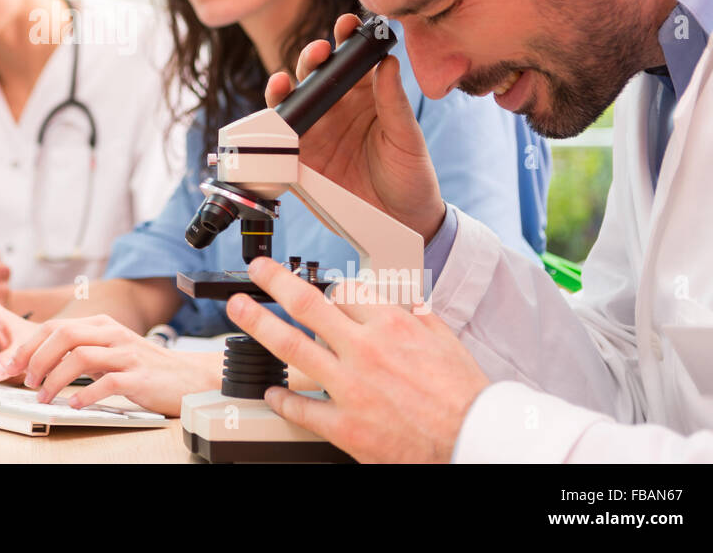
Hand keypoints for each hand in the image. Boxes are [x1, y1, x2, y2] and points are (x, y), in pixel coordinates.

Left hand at [0, 315, 217, 416]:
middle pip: (63, 335)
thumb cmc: (144, 367)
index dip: (28, 346)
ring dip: (55, 379)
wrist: (188, 377)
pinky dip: (85, 395)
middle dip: (37, 359)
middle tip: (26, 382)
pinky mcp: (139, 376)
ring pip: (80, 358)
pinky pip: (106, 383)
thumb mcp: (110, 351)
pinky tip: (74, 405)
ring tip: (45, 396)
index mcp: (101, 325)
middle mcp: (112, 334)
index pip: (56, 327)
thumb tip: (39, 362)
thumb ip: (81, 351)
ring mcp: (126, 354)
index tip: (11, 366)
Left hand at [227, 257, 489, 462]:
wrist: (473, 444)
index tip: (318, 286)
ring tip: (239, 310)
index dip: (328, 285)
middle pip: (307, 303)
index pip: (345, 289)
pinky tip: (270, 391)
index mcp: (392, 325)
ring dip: (258, 323)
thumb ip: (419, 315)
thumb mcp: (447, 341)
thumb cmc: (464, 396)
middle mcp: (364, 350)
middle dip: (275, 281)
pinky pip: (300, 407)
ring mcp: (350, 388)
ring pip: (291, 346)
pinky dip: (280, 398)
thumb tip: (405, 297)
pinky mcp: (343, 426)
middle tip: (257, 270)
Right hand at [266, 12, 444, 240]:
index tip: (349, 24)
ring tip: (287, 79)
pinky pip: (280, 136)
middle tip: (319, 52)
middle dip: (313, 57)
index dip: (348, 39)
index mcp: (365, 96)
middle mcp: (336, 109)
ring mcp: (316, 132)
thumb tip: (388, 63)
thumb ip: (394, 104)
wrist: (401, 223)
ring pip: (293, 100)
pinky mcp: (300, 158)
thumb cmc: (411, 177)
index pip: (352, 60)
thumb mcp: (407, 139)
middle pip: (316, 74)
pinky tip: (275, 107)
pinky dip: (272, 121)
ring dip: (286, 84)